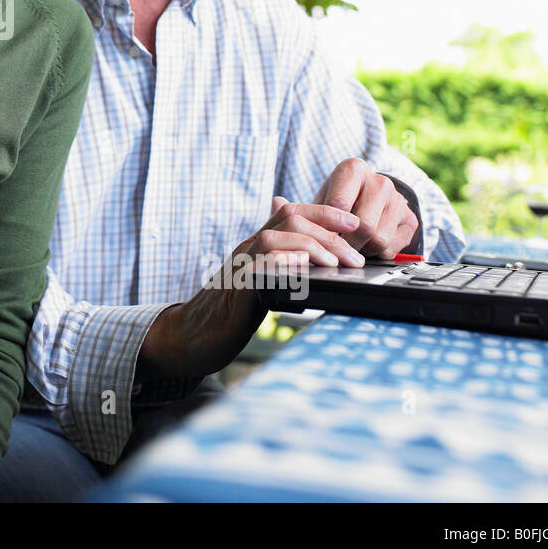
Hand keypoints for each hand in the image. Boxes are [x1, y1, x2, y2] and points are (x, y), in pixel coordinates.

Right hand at [139, 200, 361, 379]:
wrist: (192, 336)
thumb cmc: (229, 312)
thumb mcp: (260, 281)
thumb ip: (279, 263)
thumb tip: (309, 255)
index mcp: (255, 245)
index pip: (290, 212)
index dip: (324, 212)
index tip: (354, 224)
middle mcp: (247, 250)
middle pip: (288, 220)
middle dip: (328, 232)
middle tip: (354, 256)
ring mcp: (239, 269)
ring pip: (273, 238)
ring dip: (312, 247)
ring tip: (337, 264)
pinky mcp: (237, 293)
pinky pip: (258, 269)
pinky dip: (282, 263)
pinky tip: (303, 268)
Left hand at [313, 158, 418, 260]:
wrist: (365, 199)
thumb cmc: (337, 199)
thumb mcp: (321, 200)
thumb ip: (317, 214)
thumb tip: (316, 236)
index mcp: (354, 170)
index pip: (340, 204)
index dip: (328, 227)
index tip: (322, 236)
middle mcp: (381, 182)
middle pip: (364, 225)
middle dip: (347, 244)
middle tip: (337, 247)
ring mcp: (399, 201)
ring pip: (378, 240)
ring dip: (362, 250)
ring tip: (352, 244)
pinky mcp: (411, 221)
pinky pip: (391, 250)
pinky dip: (376, 255)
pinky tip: (367, 244)